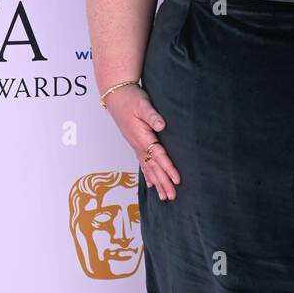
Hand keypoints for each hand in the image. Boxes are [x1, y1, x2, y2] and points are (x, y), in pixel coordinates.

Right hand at [104, 83, 180, 199]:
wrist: (116, 95)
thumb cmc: (130, 98)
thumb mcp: (142, 104)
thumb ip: (152, 115)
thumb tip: (161, 125)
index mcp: (141, 137)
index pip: (158, 156)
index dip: (168, 168)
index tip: (177, 180)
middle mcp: (138, 145)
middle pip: (153, 167)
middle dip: (163, 183)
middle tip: (172, 197)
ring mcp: (136, 146)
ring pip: (148, 168)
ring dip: (157, 183)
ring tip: (164, 197)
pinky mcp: (136, 143)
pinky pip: (143, 163)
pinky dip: (148, 175)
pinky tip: (151, 184)